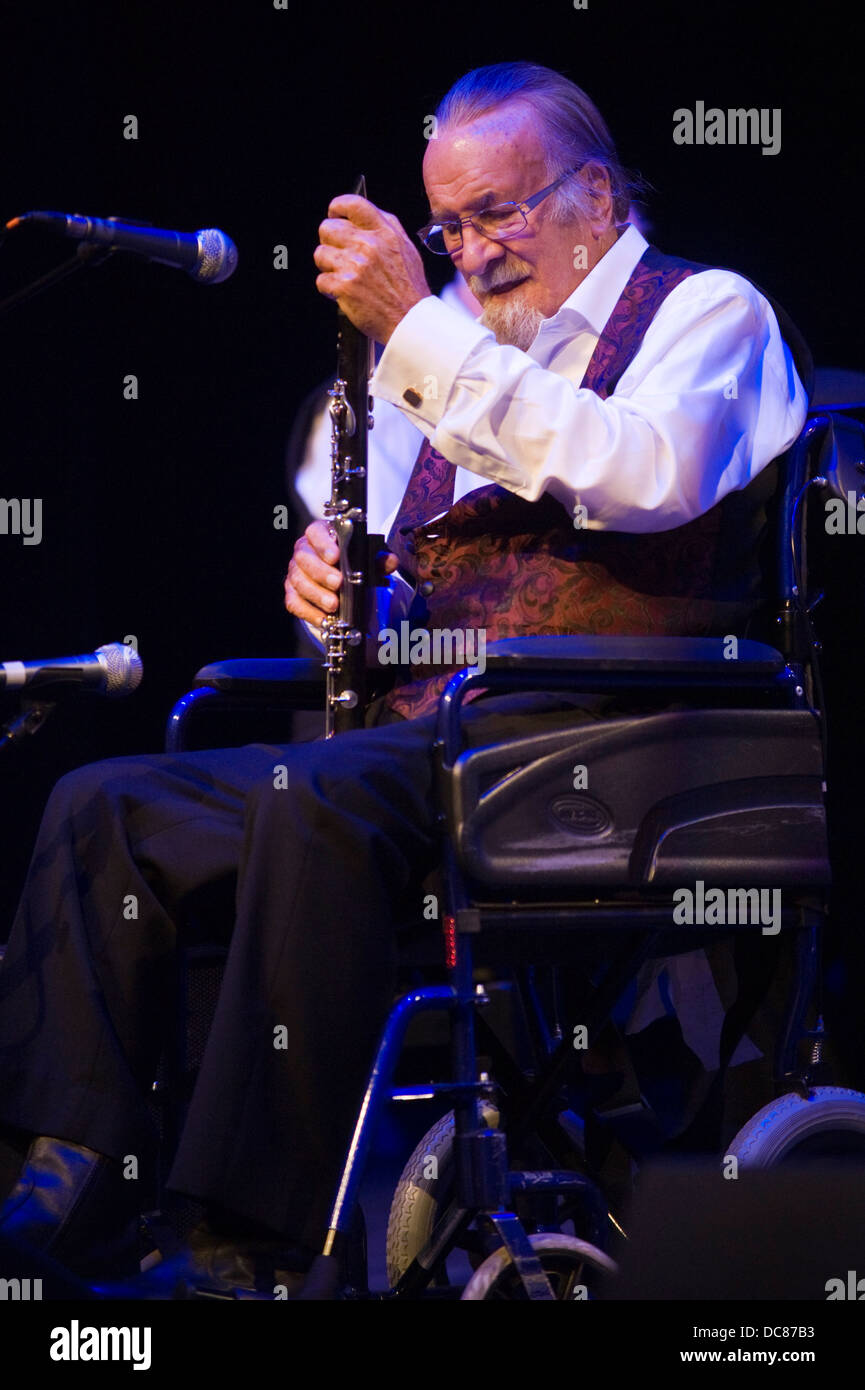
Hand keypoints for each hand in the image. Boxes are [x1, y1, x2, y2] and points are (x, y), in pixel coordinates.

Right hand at [284, 520, 398, 626]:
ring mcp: (296, 572)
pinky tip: (324, 618)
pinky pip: (294, 602)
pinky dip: (309, 612)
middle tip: (338, 583)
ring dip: (316, 594)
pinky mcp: (293, 592)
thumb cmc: (352, 563)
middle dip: (321, 572)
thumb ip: (378, 559)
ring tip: (334, 605)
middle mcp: (304, 551)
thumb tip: (391, 561)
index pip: (315, 533)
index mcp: (320, 535)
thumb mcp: (367, 559)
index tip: (336, 556)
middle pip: (303, 558)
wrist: (343, 581)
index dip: (323, 544)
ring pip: (298, 581)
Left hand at [314, 194, 430, 342]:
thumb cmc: (409, 289)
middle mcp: (368, 245)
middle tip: (338, 254)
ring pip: (320, 254)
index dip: (337, 207)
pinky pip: (321, 281)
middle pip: (327, 228)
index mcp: (385, 232)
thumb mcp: (406, 249)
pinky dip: (329, 289)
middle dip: (329, 241)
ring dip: (328, 266)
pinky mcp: (344, 287)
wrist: (410, 321)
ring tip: (343, 276)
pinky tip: (343, 293)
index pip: (352, 204)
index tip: (334, 214)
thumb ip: (386, 228)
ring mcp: (354, 266)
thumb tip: (363, 217)